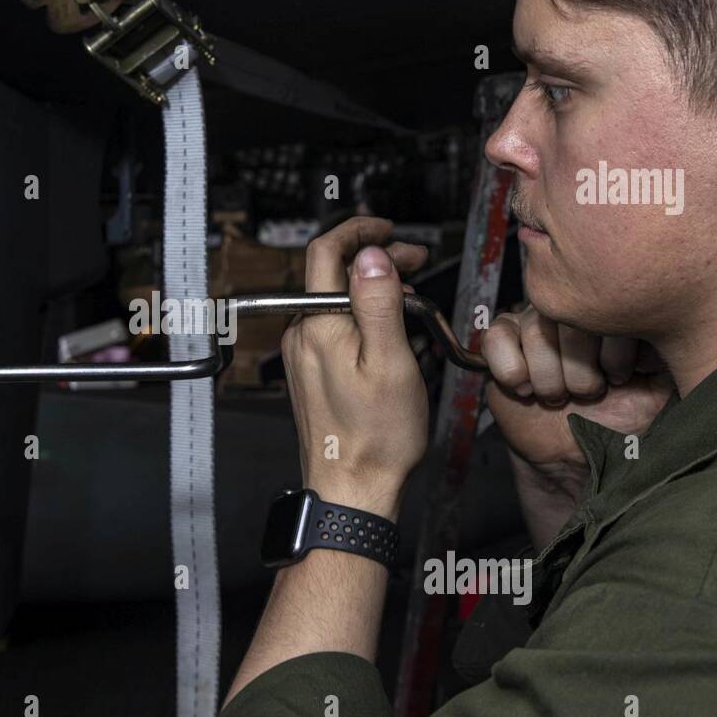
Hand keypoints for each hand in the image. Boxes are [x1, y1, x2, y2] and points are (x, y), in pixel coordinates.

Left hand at [281, 217, 429, 522]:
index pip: (326, 252)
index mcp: (318, 325)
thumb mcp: (391, 361)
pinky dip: (362, 315)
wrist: (351, 488)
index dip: (359, 230)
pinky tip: (390, 328)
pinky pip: (334, 327)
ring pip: (335, 301)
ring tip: (410, 295)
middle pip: (332, 274)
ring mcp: (303, 354)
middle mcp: (302, 335)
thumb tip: (372, 255)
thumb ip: (379, 302)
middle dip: (374, 259)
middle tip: (415, 260)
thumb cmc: (375, 436)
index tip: (388, 228)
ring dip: (371, 288)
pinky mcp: (311, 372)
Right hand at [483, 305, 674, 486]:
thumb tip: (684, 326)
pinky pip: (497, 338)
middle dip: (579, 369)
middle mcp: (574, 312)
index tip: (619, 381)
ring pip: (535, 330)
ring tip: (559, 397)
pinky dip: (512, 367)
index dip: (612, 351)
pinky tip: (526, 389)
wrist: (576, 455)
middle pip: (568, 317)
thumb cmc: (620, 423)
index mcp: (613, 314)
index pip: (609, 307)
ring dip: (549, 376)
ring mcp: (535, 324)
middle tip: (588, 394)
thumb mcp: (659, 391)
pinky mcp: (502, 343)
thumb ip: (673, 359)